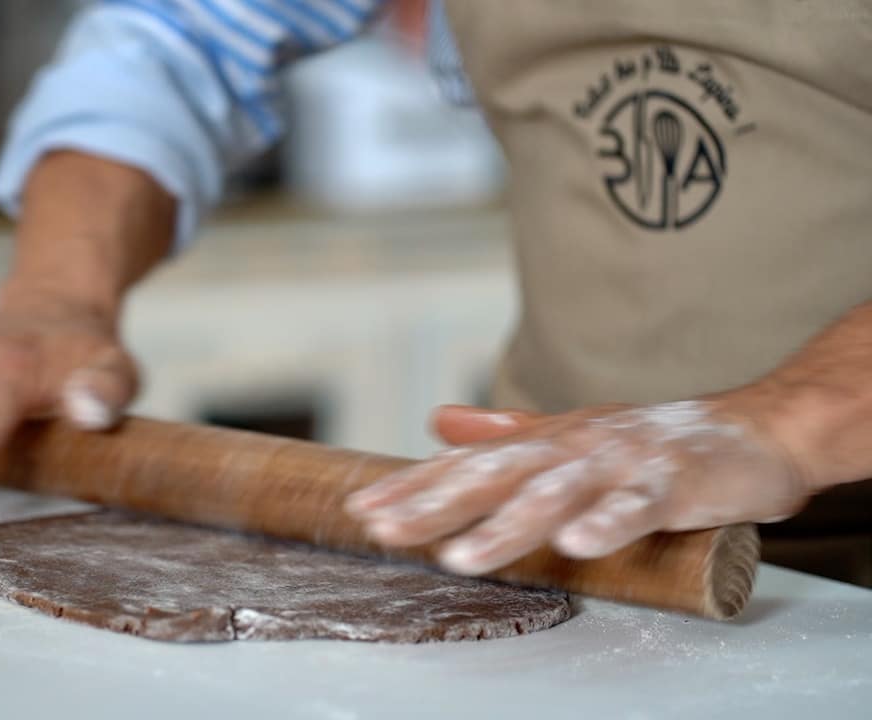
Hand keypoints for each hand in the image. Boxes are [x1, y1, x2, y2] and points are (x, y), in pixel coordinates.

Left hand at [345, 397, 812, 574]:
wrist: (755, 428)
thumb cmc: (655, 440)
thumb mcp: (570, 434)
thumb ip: (506, 432)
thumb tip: (438, 422)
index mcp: (546, 441)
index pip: (468, 465)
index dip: (414, 486)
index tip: (360, 508)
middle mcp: (573, 446)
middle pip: (495, 477)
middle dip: (436, 504)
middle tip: (383, 530)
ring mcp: (620, 461)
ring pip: (554, 495)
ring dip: (506, 527)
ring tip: (459, 557)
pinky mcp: (671, 481)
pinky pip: (635, 505)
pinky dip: (607, 524)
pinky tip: (577, 546)